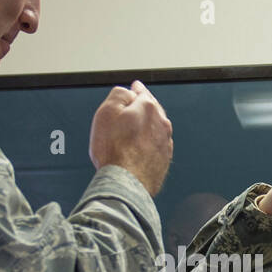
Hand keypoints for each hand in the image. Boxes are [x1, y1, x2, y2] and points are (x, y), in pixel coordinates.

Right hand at [89, 80, 173, 194]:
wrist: (126, 182)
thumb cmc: (114, 150)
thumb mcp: (107, 112)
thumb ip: (119, 94)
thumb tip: (127, 91)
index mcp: (148, 108)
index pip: (142, 92)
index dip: (135, 90)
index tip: (134, 89)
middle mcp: (161, 124)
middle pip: (151, 110)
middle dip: (141, 109)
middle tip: (130, 110)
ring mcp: (165, 142)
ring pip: (155, 128)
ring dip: (146, 127)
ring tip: (131, 133)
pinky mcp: (164, 159)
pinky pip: (156, 146)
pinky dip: (148, 144)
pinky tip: (138, 149)